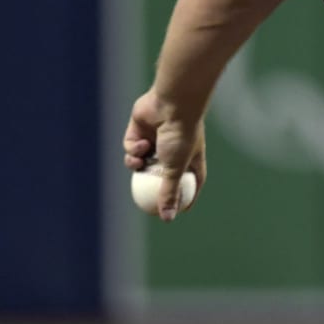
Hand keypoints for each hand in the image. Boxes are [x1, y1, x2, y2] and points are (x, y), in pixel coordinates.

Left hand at [123, 89, 206, 220]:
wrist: (172, 104)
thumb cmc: (181, 135)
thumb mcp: (174, 169)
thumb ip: (169, 193)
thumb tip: (167, 219)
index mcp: (191, 158)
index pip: (191, 182)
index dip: (186, 196)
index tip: (180, 211)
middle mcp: (175, 148)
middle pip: (161, 173)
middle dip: (150, 183)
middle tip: (140, 197)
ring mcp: (157, 139)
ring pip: (141, 161)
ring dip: (137, 164)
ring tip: (139, 161)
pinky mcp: (141, 129)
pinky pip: (132, 146)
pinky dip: (134, 147)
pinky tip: (142, 142)